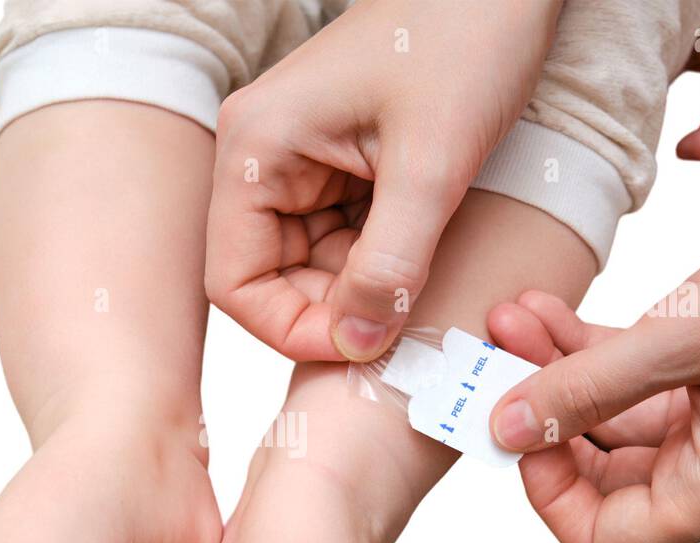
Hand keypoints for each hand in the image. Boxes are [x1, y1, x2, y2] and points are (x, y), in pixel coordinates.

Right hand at [204, 0, 560, 362]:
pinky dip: (382, 261)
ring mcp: (301, 159)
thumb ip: (390, 266)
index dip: (290, 329)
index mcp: (257, 148)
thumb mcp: (431, 167)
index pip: (234, 282)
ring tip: (422, 277)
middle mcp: (264, 156)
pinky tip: (423, 250)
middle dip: (333, 308)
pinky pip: (344, 239)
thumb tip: (356, 346)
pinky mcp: (339, 163)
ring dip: (364, 287)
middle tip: (401, 321)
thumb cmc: (465, 38)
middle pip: (271, 278)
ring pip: (312, 266)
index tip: (359, 346)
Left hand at [486, 163, 699, 542]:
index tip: (521, 423)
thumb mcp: (689, 337)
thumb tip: (507, 425)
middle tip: (490, 362)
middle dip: (538, 417)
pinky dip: (588, 349)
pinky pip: (633, 380)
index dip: (547, 493)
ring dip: (554, 372)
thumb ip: (588, 387)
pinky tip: (545, 311)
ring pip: (607, 418)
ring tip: (509, 319)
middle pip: (595, 478)